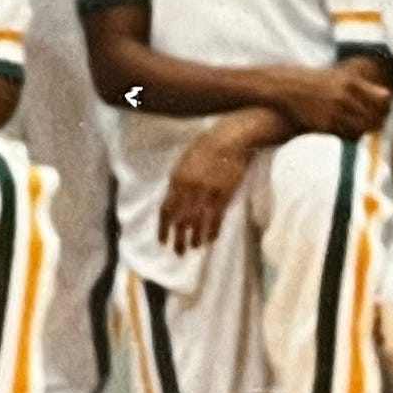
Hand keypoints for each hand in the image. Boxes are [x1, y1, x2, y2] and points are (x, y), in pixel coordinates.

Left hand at [161, 124, 257, 252]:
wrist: (229, 140)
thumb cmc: (205, 147)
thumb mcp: (184, 162)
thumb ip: (177, 182)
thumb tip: (172, 201)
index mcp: (177, 179)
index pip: (166, 209)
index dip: (164, 228)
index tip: (162, 241)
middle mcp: (189, 189)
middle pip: (181, 220)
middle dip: (178, 239)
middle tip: (178, 252)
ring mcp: (207, 193)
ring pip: (198, 223)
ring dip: (195, 238)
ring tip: (194, 248)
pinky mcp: (223, 195)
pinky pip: (216, 219)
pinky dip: (212, 231)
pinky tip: (210, 240)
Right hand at [266, 62, 390, 139]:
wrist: (288, 87)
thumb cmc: (318, 81)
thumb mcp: (341, 76)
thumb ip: (364, 86)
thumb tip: (389, 96)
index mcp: (351, 82)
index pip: (383, 100)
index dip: (388, 107)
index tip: (385, 109)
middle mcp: (344, 97)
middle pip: (375, 117)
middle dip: (379, 122)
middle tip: (378, 122)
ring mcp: (334, 112)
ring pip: (362, 129)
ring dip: (365, 130)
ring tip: (363, 127)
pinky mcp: (325, 124)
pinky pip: (346, 135)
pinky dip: (351, 135)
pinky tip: (348, 130)